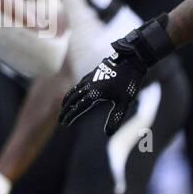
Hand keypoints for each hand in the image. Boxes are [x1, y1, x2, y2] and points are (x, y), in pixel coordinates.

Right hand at [60, 15, 172, 132]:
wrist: (131, 59)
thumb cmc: (129, 81)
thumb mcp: (125, 102)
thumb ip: (116, 118)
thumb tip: (108, 134)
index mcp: (95, 93)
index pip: (78, 107)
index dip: (70, 116)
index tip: (64, 123)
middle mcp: (89, 85)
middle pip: (72, 99)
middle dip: (66, 110)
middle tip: (61, 119)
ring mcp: (91, 77)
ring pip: (75, 89)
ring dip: (68, 99)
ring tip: (64, 106)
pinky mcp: (94, 72)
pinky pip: (80, 83)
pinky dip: (75, 90)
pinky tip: (77, 91)